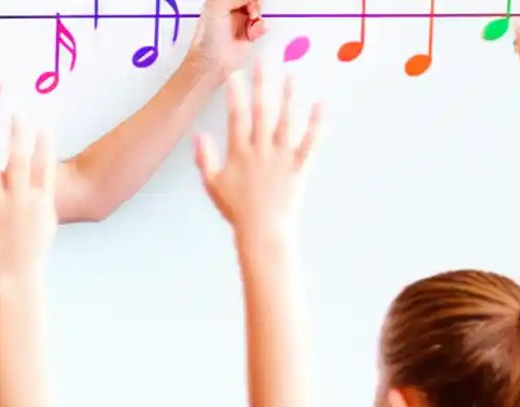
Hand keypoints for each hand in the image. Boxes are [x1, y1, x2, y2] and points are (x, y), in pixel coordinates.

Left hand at [0, 119, 56, 284]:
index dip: (44, 144)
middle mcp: (20, 202)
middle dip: (17, 136)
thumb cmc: (30, 251)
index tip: (43, 123)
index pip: (45, 167)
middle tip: (15, 111)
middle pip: (19, 162)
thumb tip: (45, 175)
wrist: (15, 278)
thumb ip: (44, 196)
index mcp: (39, 202)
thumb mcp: (45, 222)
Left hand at [188, 0, 264, 76]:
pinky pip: (262, 25)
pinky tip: (252, 34)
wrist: (214, 61)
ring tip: (251, 24)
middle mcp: (232, 9)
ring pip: (259, 10)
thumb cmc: (209, 36)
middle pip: (252, 0)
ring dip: (258, 16)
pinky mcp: (249, 34)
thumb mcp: (216, 5)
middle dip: (256, 3)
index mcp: (221, 1)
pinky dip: (261, 28)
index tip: (248, 1)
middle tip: (251, 12)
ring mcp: (241, 21)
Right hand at [194, 63, 322, 242]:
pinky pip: (310, 142)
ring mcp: (281, 157)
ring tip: (293, 74)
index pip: (236, 117)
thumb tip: (198, 135)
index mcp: (239, 153)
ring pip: (287, 121)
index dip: (235, 94)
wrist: (262, 231)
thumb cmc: (237, 210)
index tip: (234, 74)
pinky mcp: (299, 167)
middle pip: (262, 111)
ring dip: (290, 96)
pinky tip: (321, 104)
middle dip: (263, 84)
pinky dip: (317, 123)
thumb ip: (206, 159)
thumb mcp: (213, 185)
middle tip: (266, 61)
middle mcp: (261, 150)